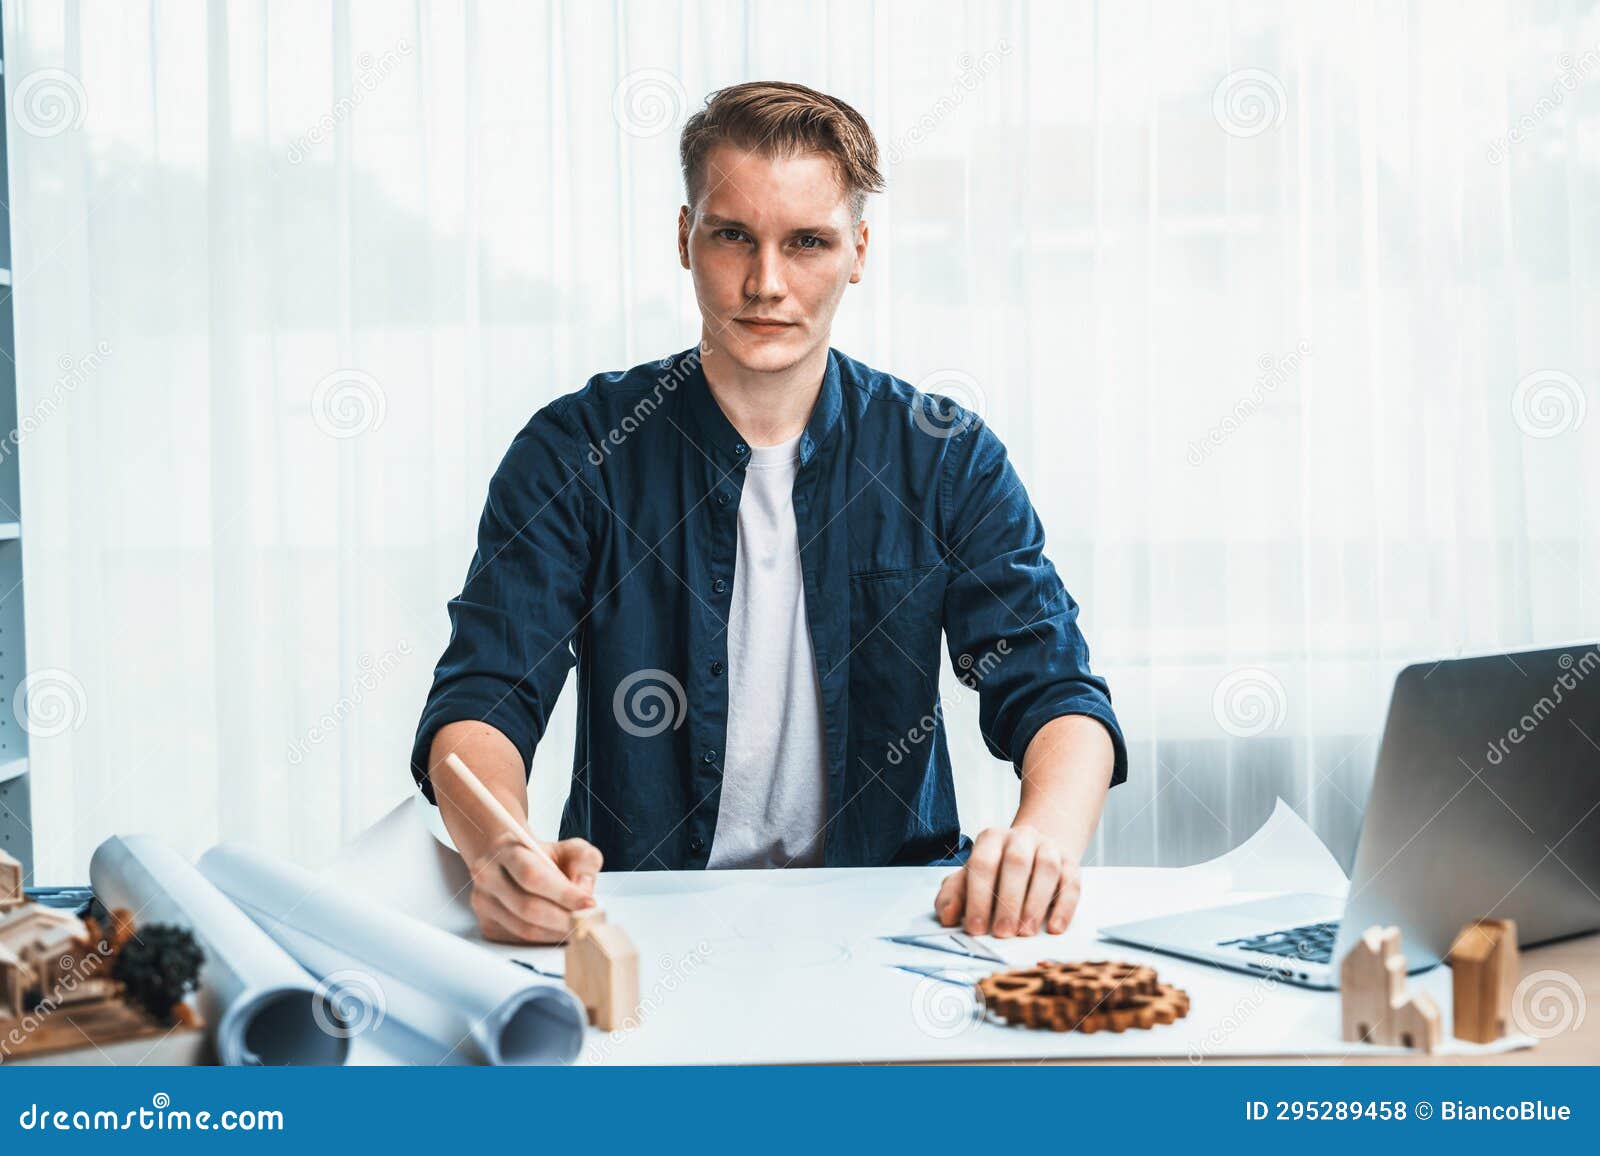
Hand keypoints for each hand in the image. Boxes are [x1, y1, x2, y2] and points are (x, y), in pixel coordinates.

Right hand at [466, 831, 602, 944]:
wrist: (514, 864)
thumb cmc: (545, 858)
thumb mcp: (571, 849)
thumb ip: (584, 864)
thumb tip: (583, 894)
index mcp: (507, 849)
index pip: (533, 875)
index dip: (563, 894)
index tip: (589, 904)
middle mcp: (488, 875)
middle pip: (527, 907)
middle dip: (563, 919)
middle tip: (587, 922)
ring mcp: (484, 902)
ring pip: (524, 929)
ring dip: (556, 933)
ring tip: (578, 927)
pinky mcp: (487, 925)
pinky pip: (520, 940)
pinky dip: (546, 940)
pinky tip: (559, 930)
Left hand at [933, 825, 1080, 937]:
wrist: (1034, 851)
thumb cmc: (997, 871)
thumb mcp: (970, 879)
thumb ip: (953, 896)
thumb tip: (947, 916)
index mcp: (991, 839)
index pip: (983, 863)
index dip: (978, 897)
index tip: (976, 928)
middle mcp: (1021, 837)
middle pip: (1017, 863)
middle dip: (1008, 901)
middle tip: (1002, 932)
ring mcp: (1049, 848)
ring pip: (1047, 869)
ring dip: (1035, 904)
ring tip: (1025, 932)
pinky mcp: (1071, 864)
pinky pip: (1071, 883)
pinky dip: (1064, 907)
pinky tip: (1054, 927)